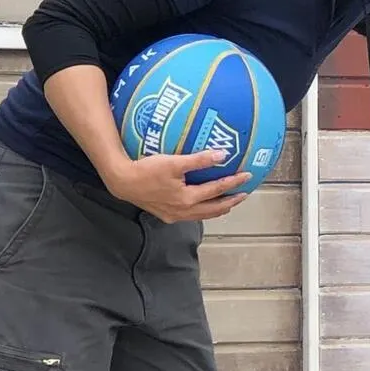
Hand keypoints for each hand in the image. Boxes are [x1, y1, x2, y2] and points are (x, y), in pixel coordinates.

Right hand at [104, 149, 252, 222]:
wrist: (122, 182)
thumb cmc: (146, 170)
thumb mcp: (174, 162)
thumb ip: (199, 160)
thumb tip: (222, 155)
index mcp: (187, 199)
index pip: (217, 190)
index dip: (233, 183)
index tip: (247, 176)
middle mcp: (183, 211)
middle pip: (214, 209)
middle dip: (231, 202)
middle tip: (244, 194)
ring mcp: (174, 215)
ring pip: (203, 215)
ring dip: (218, 208)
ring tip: (230, 201)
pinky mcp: (166, 215)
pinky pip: (192, 216)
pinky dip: (203, 210)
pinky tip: (204, 205)